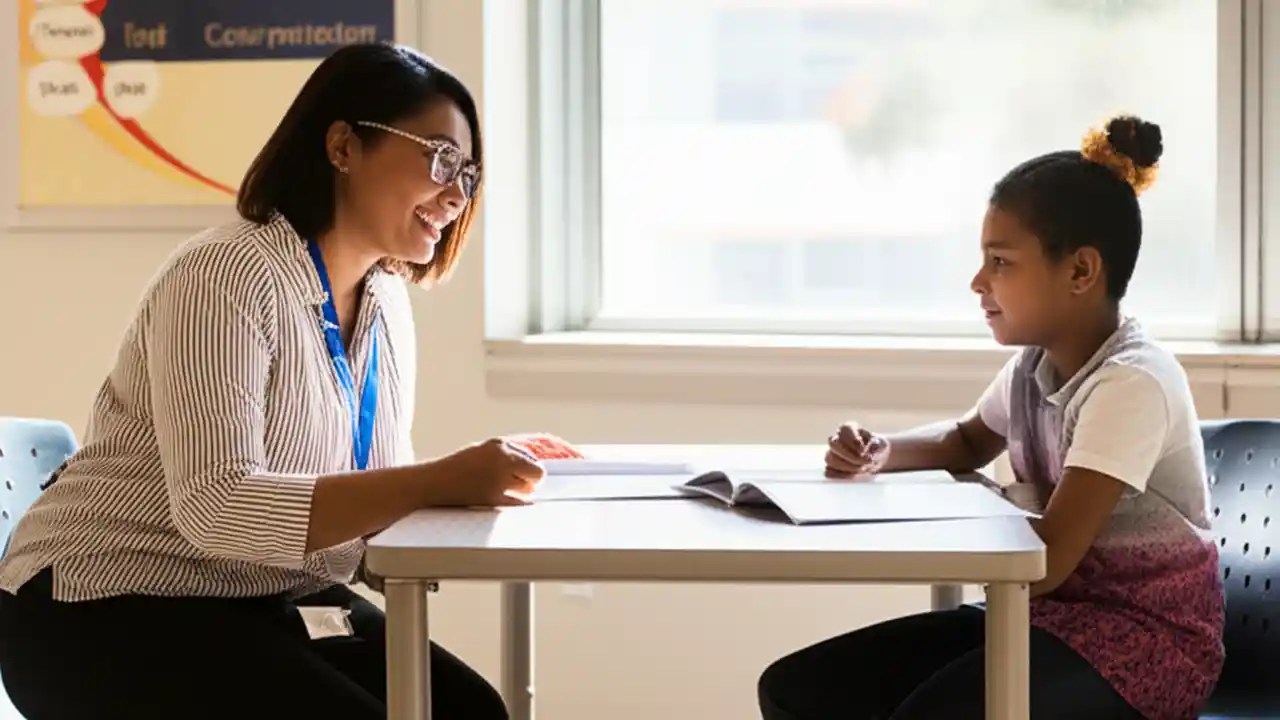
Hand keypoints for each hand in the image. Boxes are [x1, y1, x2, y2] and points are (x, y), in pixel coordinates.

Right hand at [425, 438, 545, 506]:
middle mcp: (501, 460)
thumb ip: (509, 454)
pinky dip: (517, 503)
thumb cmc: (459, 468)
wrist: (433, 484)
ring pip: (529, 488)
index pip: (534, 454)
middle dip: (532, 479)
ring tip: (502, 488)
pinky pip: (518, 504)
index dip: (547, 463)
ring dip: (522, 490)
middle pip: (537, 472)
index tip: (570, 463)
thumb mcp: (483, 451)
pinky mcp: (492, 499)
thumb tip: (538, 462)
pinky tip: (507, 500)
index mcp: (499, 446)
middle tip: (519, 482)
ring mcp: (497, 480)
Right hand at [825, 422, 889, 478]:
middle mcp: (837, 438)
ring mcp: (832, 453)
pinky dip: (841, 475)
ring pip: (830, 459)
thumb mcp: (882, 444)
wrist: (875, 458)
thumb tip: (871, 448)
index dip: (853, 441)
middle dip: (849, 456)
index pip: (844, 429)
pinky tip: (854, 475)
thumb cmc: (877, 448)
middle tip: (864, 462)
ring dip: (847, 467)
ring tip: (862, 469)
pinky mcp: (831, 467)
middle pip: (833, 444)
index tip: (864, 450)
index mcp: (848, 428)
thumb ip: (877, 445)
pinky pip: (829, 472)